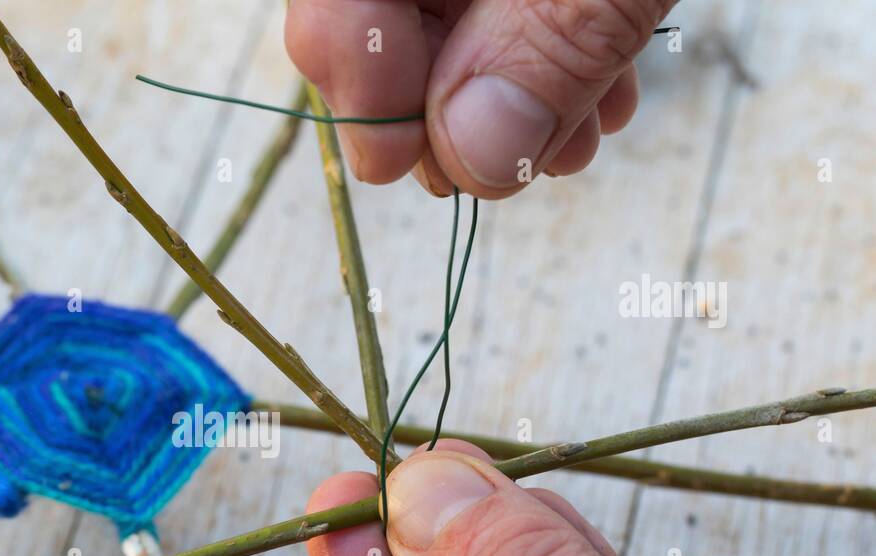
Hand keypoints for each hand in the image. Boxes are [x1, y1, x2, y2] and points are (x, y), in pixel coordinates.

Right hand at [285, 0, 675, 197]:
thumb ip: (556, 33)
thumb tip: (477, 156)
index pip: (333, 0)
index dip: (362, 86)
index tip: (418, 163)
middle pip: (376, 12)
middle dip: (443, 105)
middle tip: (517, 162)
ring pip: (439, 13)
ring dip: (505, 93)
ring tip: (579, 134)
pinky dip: (543, 46)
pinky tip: (597, 85)